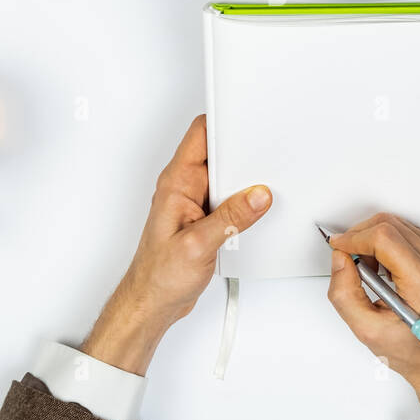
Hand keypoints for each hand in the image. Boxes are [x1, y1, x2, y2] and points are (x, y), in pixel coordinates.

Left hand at [82, 115, 271, 375]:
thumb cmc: (160, 275)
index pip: (201, 133)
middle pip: (218, 150)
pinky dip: (243, 200)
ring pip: (226, 175)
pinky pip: (228, 197)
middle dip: (243, 151)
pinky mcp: (204, 216)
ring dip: (244, 180)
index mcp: (176, 183)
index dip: (225, 120)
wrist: (153, 302)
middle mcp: (184, 187)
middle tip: (265, 158)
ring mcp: (194, 200)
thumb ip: (232, 218)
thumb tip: (258, 195)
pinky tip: (253, 211)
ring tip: (262, 190)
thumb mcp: (200, 245)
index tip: (248, 117)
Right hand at [328, 214, 419, 417]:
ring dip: (374, 242)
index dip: (354, 238)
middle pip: (390, 225)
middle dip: (361, 238)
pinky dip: (389, 245)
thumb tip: (340, 259)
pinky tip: (387, 270)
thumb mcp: (367, 331)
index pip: (384, 237)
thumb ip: (344, 294)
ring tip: (372, 274)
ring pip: (398, 226)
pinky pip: (409, 233)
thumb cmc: (414, 352)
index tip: (338, 247)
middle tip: (351, 263)